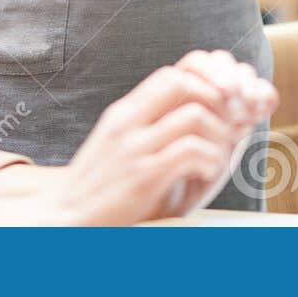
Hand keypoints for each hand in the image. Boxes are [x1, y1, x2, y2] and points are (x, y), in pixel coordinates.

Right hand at [44, 54, 276, 224]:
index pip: (174, 72)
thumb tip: (201, 114)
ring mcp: (134, 148)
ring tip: (219, 157)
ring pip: (195, 114)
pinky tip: (207, 174)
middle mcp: (128, 123)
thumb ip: (154, 128)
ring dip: (219, 136)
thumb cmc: (103, 191)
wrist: (66, 224)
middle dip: (219, 99)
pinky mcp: (143, 177)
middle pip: (184, 80)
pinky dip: (211, 161)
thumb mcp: (123, 149)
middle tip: (231, 126)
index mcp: (125, 113)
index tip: (226, 106)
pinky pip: (191, 151)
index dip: (208, 81)